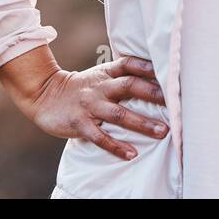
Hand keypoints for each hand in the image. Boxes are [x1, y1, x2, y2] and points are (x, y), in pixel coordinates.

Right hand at [21, 56, 168, 160]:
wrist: (43, 95)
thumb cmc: (79, 88)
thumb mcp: (99, 76)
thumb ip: (120, 77)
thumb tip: (153, 80)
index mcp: (106, 73)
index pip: (129, 65)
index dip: (149, 67)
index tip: (169, 72)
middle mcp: (100, 87)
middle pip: (129, 86)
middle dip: (153, 94)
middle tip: (175, 103)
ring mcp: (89, 105)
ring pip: (119, 113)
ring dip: (142, 122)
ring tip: (162, 132)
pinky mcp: (79, 123)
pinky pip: (99, 136)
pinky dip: (116, 146)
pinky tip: (131, 153)